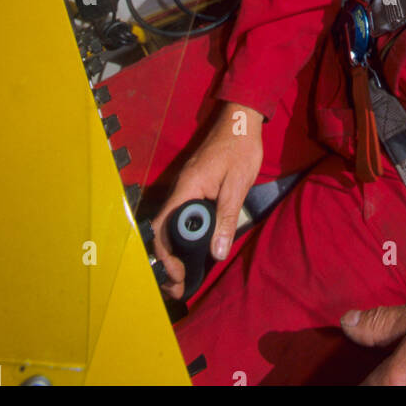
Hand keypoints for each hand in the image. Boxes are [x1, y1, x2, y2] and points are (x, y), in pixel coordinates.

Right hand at [151, 102, 263, 299]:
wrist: (241, 120)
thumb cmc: (240, 148)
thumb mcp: (237, 184)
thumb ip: (227, 218)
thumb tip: (218, 253)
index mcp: (187, 188)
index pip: (164, 228)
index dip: (168, 255)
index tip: (180, 273)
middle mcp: (180, 189)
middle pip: (163, 230)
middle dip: (168, 260)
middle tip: (179, 284)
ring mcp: (185, 188)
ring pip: (171, 224)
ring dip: (174, 251)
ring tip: (183, 274)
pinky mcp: (193, 187)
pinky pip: (182, 216)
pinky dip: (183, 236)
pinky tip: (194, 249)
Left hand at [340, 294, 405, 385]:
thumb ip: (379, 324)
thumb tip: (347, 323)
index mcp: (397, 379)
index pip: (362, 391)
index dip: (362, 381)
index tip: (369, 371)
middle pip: (382, 394)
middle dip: (383, 382)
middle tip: (387, 370)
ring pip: (403, 397)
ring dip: (402, 384)